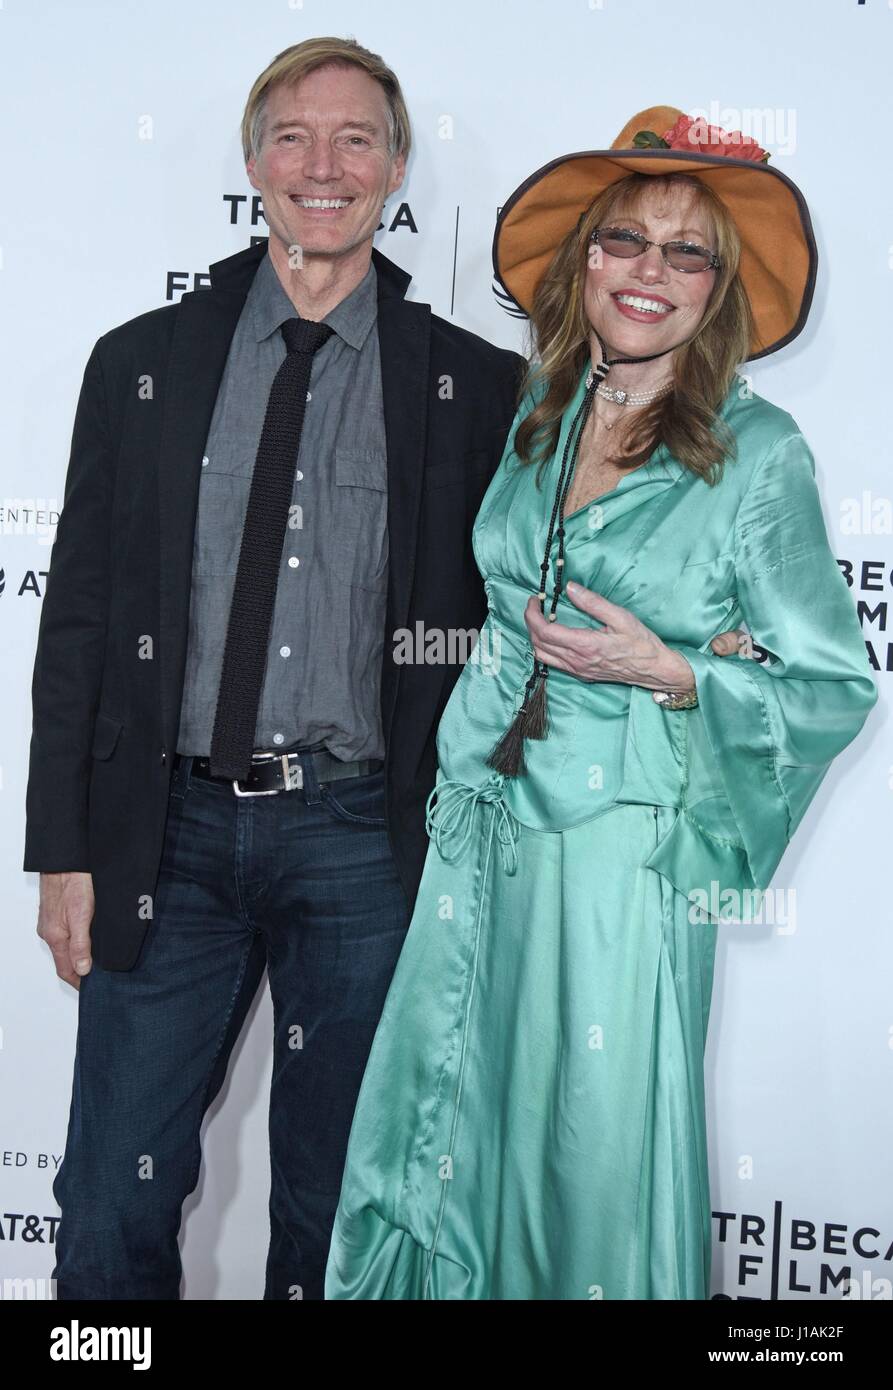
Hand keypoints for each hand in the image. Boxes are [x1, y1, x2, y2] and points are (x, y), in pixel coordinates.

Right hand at [37, 871, 94, 987]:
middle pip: (65, 961)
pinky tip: (89, 940)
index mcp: (55, 937)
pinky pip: (65, 935)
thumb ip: (81, 943)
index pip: (66, 970)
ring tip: (98, 961)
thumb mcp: (82, 914)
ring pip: (65, 948)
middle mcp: (50, 932)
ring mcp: (51, 923)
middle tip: (101, 977)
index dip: (80, 982)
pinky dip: (77, 943)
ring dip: (79, 957)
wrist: (65, 859)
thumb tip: (83, 970)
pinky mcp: (56, 914)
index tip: (93, 989)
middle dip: (80, 971)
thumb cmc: (74, 882)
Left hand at [524, 581, 747, 691]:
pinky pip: (553, 663)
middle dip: (531, 622)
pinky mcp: (581, 675)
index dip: (533, 614)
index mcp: (585, 645)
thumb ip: (593, 602)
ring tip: (542, 619)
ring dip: (536, 636)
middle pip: (538, 643)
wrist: (654, 670)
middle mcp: (577, 661)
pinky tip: (554, 635)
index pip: (545, 631)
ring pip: (541, 655)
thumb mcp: (620, 616)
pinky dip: (545, 647)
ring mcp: (577, 670)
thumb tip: (570, 588)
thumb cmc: (641, 642)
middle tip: (536, 606)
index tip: (535, 600)